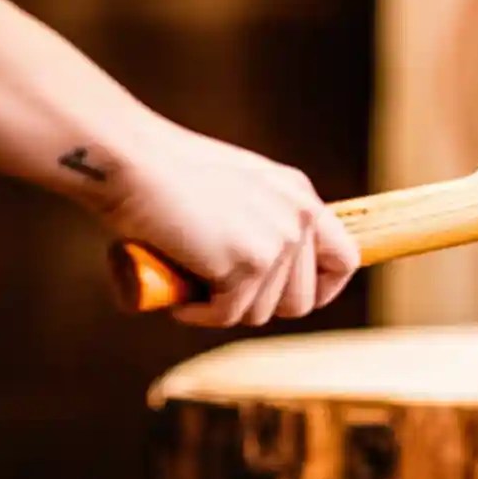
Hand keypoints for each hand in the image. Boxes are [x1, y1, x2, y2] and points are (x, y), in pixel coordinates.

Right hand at [79, 122, 360, 326]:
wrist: (132, 162)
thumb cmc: (165, 174)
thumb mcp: (234, 190)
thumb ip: (260, 220)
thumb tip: (265, 277)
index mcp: (301, 196)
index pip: (344, 260)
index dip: (320, 292)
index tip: (283, 301)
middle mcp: (300, 216)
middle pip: (300, 301)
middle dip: (257, 307)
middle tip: (215, 292)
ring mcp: (278, 240)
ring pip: (261, 313)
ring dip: (222, 310)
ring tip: (188, 280)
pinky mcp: (249, 263)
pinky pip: (228, 317)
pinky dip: (197, 315)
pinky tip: (177, 295)